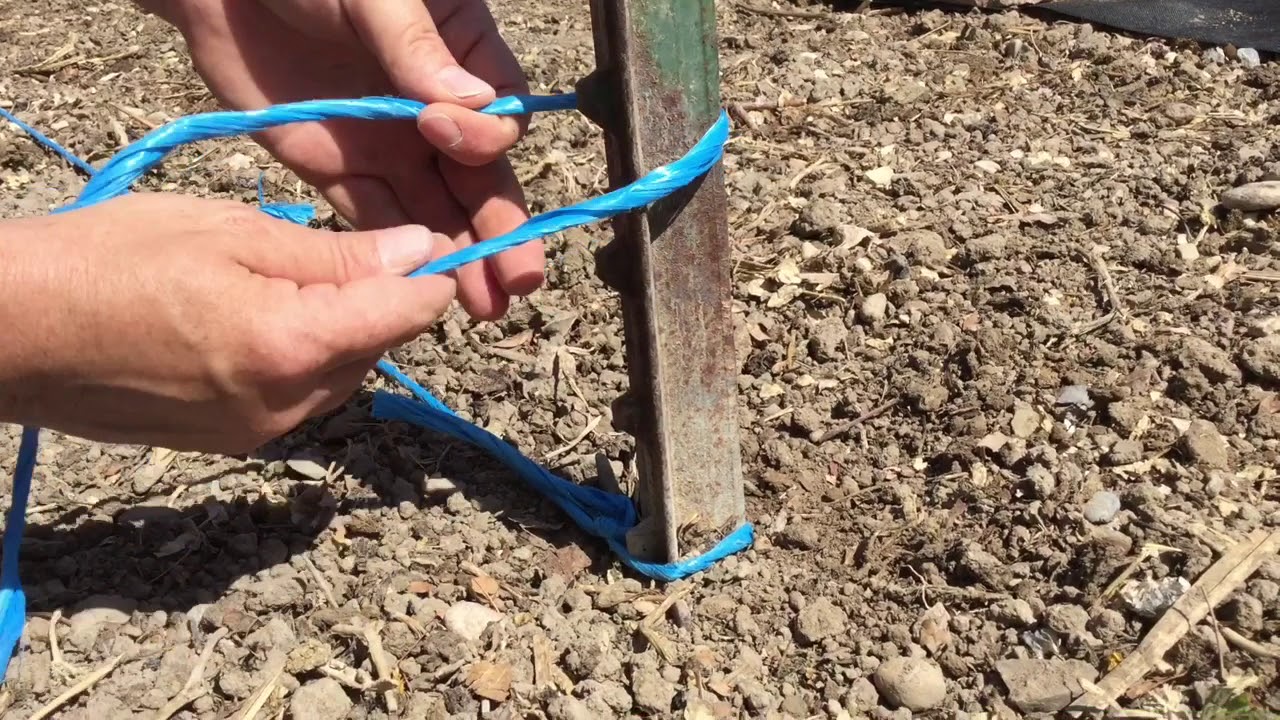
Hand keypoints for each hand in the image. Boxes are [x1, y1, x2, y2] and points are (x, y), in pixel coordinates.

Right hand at [0, 194, 456, 453]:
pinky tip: (258, 320)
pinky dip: (302, 359)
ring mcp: (256, 433)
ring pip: (341, 377)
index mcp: (289, 346)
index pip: (404, 316)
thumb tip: (417, 253)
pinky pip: (299, 398)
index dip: (428, 277)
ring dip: (340, 333)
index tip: (431, 245)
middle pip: (377, 350)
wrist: (11, 330)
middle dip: (379, 303)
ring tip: (288, 282)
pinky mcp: (231, 443)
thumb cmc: (107, 260)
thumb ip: (333, 255)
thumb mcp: (228, 232)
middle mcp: (284, 405)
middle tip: (345, 252)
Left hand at [149, 0, 543, 321]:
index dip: (482, 136)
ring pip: (437, 209)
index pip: (499, 114)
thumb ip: (416, 47)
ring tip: (485, 306)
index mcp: (461, 55)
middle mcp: (434, 108)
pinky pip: (376, 217)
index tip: (440, 129)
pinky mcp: (339, 168)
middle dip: (502, 228)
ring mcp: (389, 143)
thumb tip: (470, 105)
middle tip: (518, 279)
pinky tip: (418, 287)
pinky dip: (397, 253)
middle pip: (480, 178)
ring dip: (462, 256)